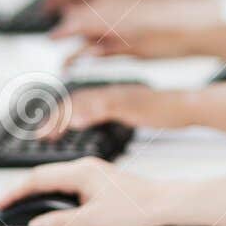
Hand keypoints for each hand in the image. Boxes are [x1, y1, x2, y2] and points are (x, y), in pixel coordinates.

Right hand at [0, 156, 172, 225]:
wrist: (163, 203)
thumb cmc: (136, 208)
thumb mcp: (93, 221)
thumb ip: (61, 222)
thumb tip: (36, 225)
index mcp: (80, 171)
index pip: (37, 178)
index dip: (14, 192)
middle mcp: (83, 166)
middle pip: (42, 175)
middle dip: (20, 190)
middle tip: (1, 206)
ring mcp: (90, 171)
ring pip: (53, 178)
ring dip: (34, 190)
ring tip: (18, 206)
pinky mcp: (96, 179)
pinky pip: (64, 181)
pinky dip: (49, 192)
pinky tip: (46, 204)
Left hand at [41, 85, 186, 136]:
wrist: (185, 105)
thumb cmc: (162, 111)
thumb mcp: (131, 114)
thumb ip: (111, 117)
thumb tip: (94, 124)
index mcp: (110, 95)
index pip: (78, 102)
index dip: (59, 115)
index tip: (45, 130)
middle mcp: (111, 92)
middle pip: (74, 101)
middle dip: (55, 117)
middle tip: (40, 133)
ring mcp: (119, 96)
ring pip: (84, 102)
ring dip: (65, 117)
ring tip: (50, 132)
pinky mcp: (129, 103)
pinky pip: (104, 107)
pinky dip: (88, 114)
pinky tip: (77, 124)